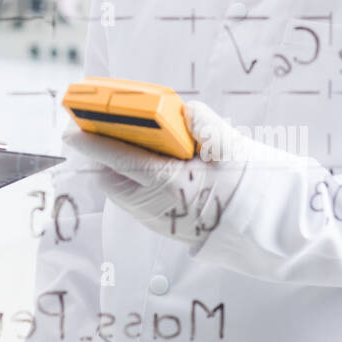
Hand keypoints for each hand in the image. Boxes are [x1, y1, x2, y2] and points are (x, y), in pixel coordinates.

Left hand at [62, 99, 261, 242]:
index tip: (70, 130)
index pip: (117, 158)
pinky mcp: (165, 229)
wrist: (271, 229)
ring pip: (122, 191)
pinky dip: (135, 182)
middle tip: (100, 131)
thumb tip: (186, 111)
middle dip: (102, 155)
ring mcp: (160, 222)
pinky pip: (137, 202)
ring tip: (124, 146)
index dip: (90, 143)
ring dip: (119, 169)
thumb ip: (205, 124)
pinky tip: (149, 167)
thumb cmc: (251, 187)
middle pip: (111, 178)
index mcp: (170, 184)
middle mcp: (158, 207)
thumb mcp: (232, 147)